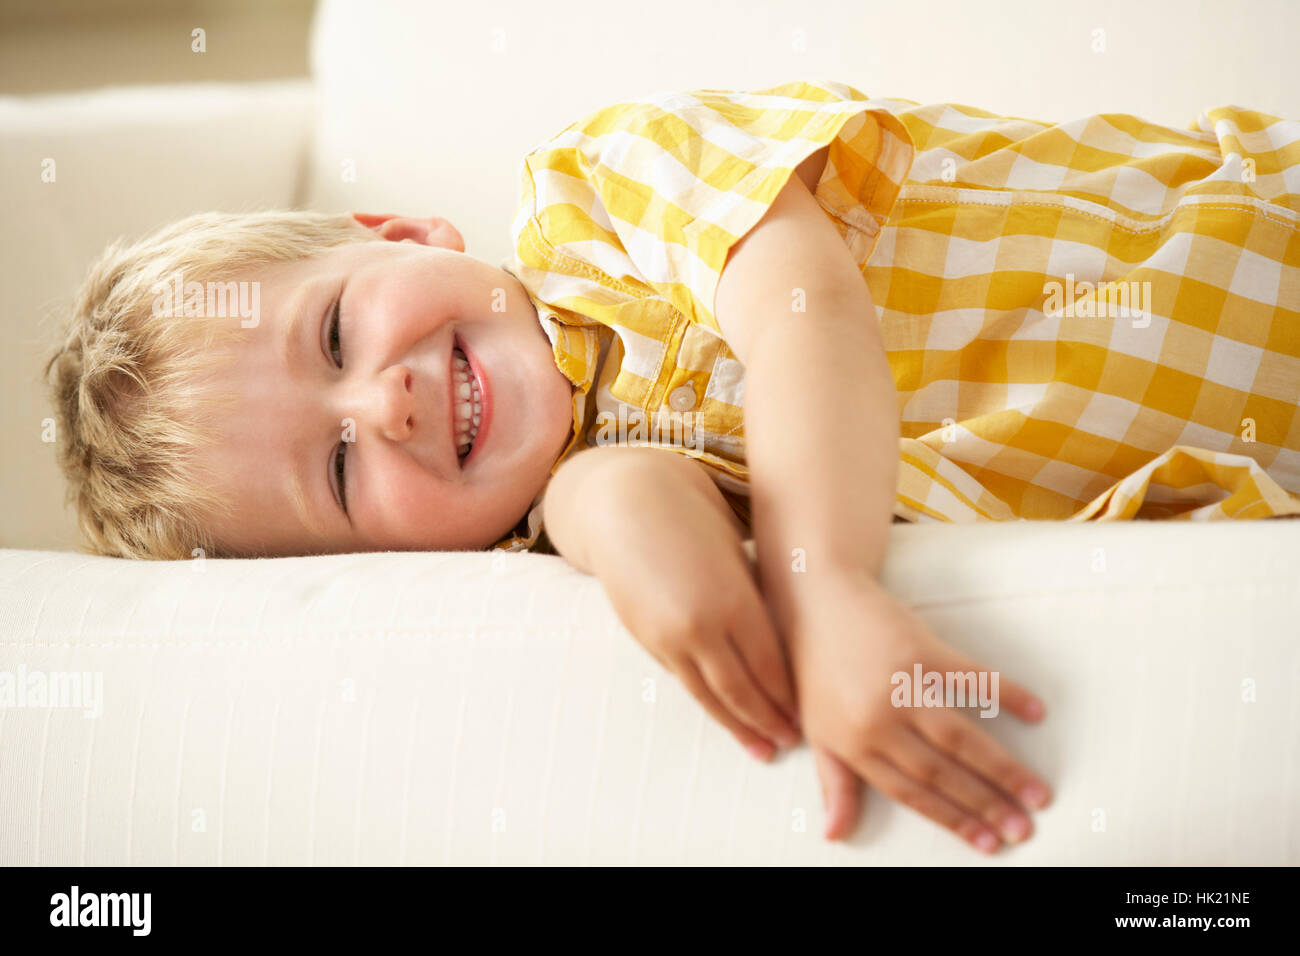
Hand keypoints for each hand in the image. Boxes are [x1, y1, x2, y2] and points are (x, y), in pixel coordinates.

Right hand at [593, 470, 801, 760]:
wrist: (627, 505)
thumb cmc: (692, 520)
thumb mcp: (734, 559)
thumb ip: (751, 604)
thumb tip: (776, 648)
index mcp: (734, 600)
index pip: (770, 665)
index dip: (787, 696)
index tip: (806, 716)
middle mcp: (702, 625)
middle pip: (741, 690)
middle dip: (767, 720)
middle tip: (789, 742)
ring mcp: (668, 636)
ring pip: (707, 694)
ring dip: (736, 725)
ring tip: (760, 747)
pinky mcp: (645, 638)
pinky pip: (680, 678)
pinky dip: (704, 699)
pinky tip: (721, 712)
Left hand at [785, 570, 1051, 852]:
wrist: (815, 601)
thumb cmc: (815, 670)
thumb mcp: (818, 731)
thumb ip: (834, 784)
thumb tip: (835, 836)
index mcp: (854, 744)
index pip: (912, 793)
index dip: (953, 821)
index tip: (989, 844)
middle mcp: (878, 719)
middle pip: (941, 771)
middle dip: (987, 805)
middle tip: (1025, 828)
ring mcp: (901, 683)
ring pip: (959, 736)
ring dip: (1002, 768)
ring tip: (1038, 793)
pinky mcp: (921, 648)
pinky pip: (971, 677)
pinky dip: (1006, 693)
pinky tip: (1036, 712)